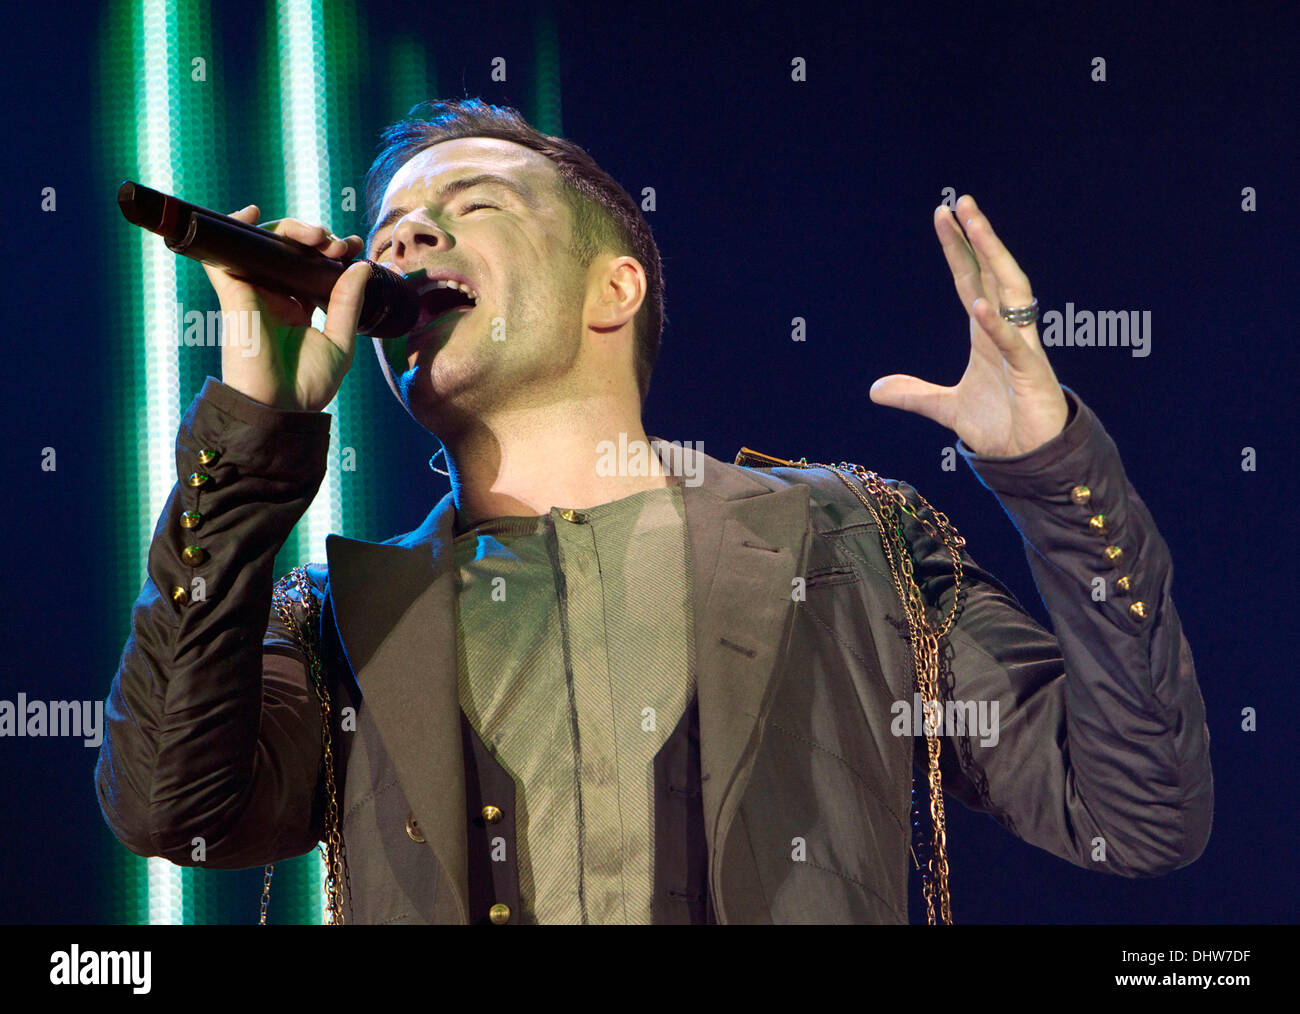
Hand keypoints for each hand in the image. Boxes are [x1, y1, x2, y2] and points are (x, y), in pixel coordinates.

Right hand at [203, 206, 371, 411]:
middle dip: (316, 237)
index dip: (333, 251)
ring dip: (290, 231)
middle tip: (337, 243)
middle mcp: (275, 297)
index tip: (355, 246)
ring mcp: (254, 294)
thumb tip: (362, 267)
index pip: (313, 267)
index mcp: (299, 308)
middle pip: (290, 252)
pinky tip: (249, 215)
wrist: (280, 410)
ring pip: (265, 247)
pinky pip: (224, 255)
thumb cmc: (307, 386)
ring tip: (316, 235)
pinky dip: (233, 231)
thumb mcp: (341, 343)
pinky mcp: (234, 295)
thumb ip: (349, 304)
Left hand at [869, 194, 1068, 457]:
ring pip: (1012, 293)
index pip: (970, 280)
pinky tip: (979, 306)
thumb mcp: (945, 408)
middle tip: (961, 202)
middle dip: (979, 238)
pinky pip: (1015, 345)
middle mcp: (1007, 331)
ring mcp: (1023, 349)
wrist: (1029, 460)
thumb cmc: (1001, 426)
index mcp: (987, 333)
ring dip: (994, 258)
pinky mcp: (1032, 375)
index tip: (943, 215)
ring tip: (976, 227)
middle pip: (993, 274)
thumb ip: (914, 394)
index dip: (958, 249)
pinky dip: (996, 327)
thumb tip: (876, 390)